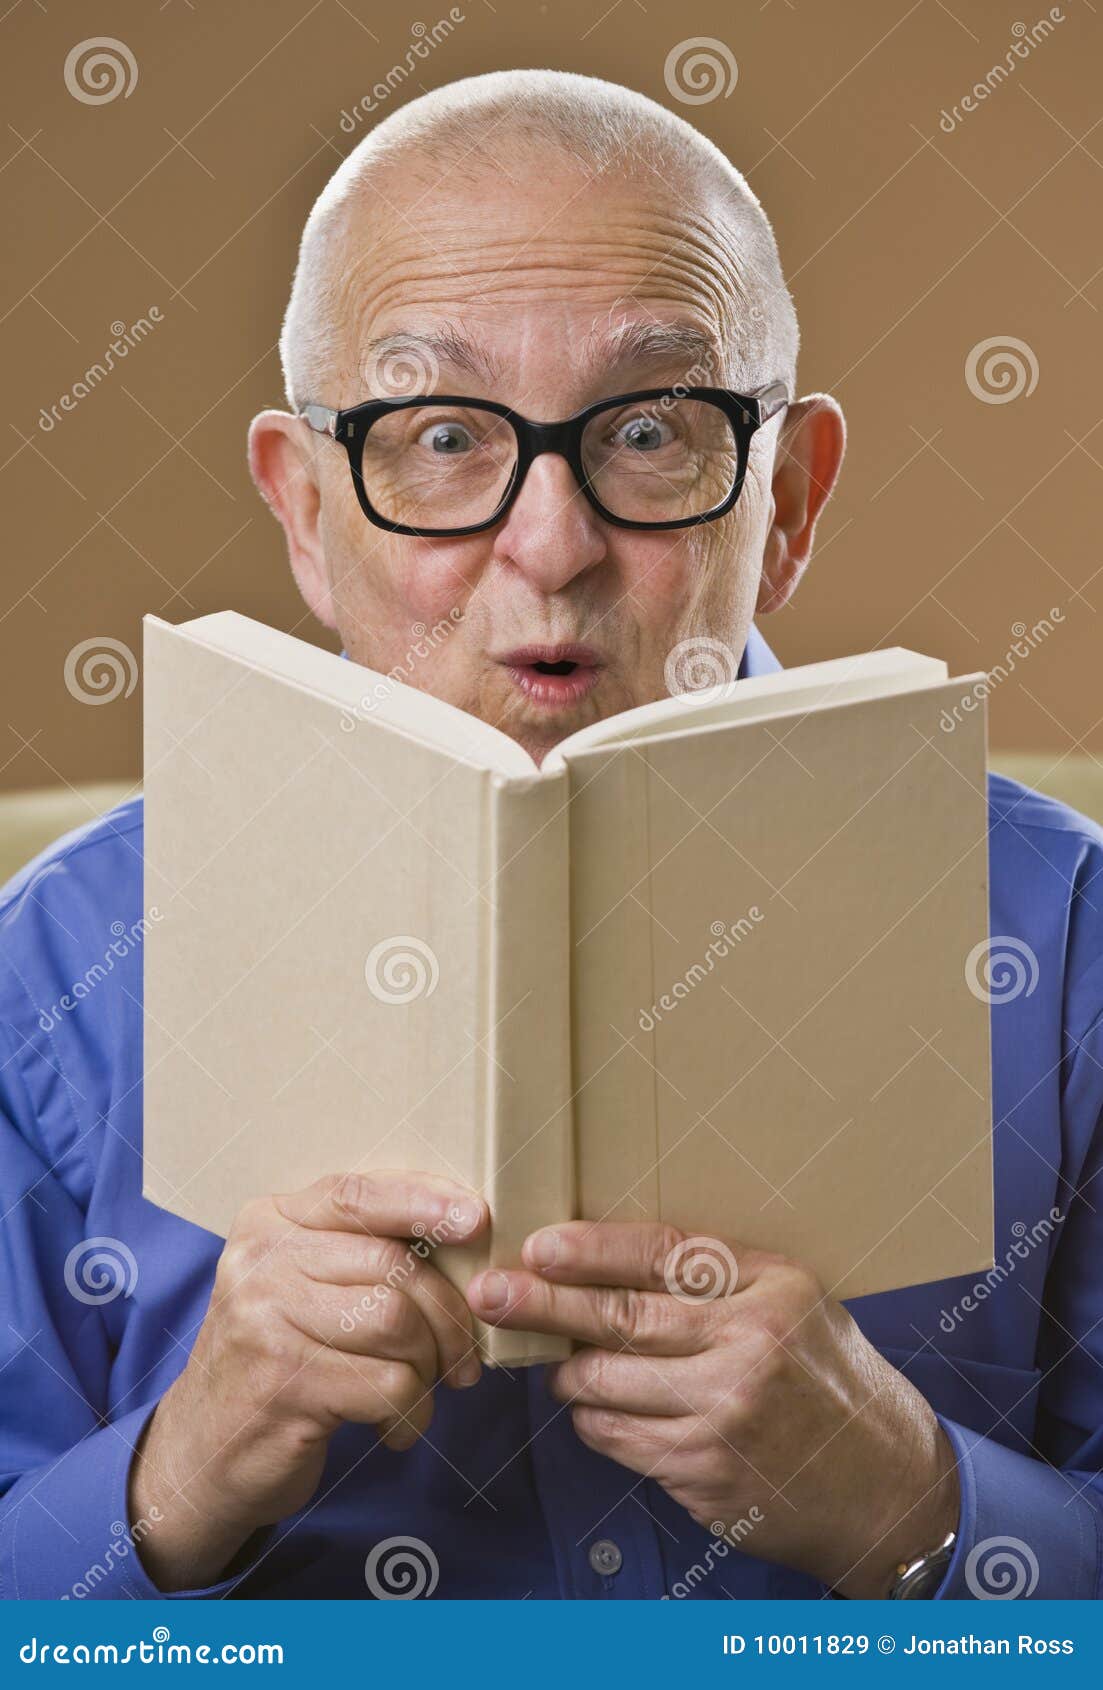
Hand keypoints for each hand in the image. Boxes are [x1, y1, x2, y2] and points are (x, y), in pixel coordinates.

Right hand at [131, 1171, 487, 1590]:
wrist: (202, 1451)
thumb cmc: (280, 1358)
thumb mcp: (300, 1285)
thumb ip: (357, 1250)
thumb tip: (465, 1228)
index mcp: (269, 1224)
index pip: (357, 1195)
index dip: (423, 1201)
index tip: (477, 1219)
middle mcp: (261, 1264)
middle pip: (393, 1265)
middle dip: (448, 1314)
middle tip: (464, 1359)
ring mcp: (266, 1324)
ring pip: (396, 1323)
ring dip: (430, 1365)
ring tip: (422, 1392)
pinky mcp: (283, 1387)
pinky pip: (387, 1386)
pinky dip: (410, 1412)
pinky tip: (396, 1428)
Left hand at [468, 1222, 958, 1596]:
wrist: (885, 1482)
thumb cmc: (826, 1379)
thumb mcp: (793, 1303)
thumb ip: (717, 1281)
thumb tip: (605, 1263)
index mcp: (768, 1287)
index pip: (662, 1253)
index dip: (591, 1248)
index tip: (538, 1245)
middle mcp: (747, 1345)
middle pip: (619, 1315)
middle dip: (541, 1303)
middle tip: (489, 1294)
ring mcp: (724, 1413)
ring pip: (605, 1383)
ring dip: (567, 1373)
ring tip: (556, 1364)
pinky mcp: (704, 1471)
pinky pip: (618, 1437)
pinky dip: (594, 1421)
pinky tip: (595, 1411)